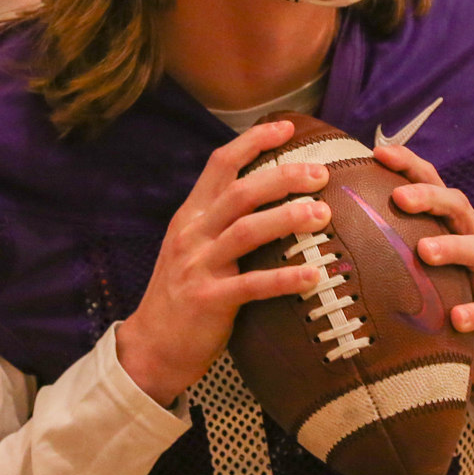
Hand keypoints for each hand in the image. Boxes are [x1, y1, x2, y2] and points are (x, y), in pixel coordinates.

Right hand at [115, 119, 335, 405]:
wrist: (150, 347)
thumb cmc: (183, 294)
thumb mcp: (193, 246)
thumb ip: (220, 220)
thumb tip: (267, 194)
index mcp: (191, 215)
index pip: (220, 164)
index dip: (252, 141)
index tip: (286, 127)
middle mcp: (193, 233)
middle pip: (241, 191)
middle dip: (283, 177)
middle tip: (321, 174)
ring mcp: (198, 266)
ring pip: (246, 230)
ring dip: (287, 218)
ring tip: (323, 215)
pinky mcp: (208, 300)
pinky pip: (251, 285)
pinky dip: (284, 279)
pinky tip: (313, 276)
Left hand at [375, 143, 473, 396]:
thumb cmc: (437, 285)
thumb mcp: (413, 257)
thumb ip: (383, 236)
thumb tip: (321, 217)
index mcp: (449, 219)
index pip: (431, 181)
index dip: (408, 164)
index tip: (378, 153)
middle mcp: (472, 236)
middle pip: (457, 205)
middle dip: (429, 197)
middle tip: (400, 198)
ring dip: (451, 247)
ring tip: (424, 251)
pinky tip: (457, 317)